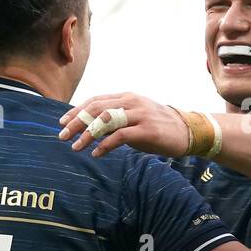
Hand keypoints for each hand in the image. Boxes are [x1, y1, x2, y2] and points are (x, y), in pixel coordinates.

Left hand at [59, 93, 192, 158]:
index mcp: (126, 97)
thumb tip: (89, 126)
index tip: (62, 122)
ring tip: (75, 147)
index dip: (77, 111)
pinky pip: (120, 136)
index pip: (95, 101)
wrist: (187, 130)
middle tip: (62, 136)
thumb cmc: (156, 126)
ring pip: (105, 121)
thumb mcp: (133, 117)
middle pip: (96, 109)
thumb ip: (114, 119)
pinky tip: (96, 153)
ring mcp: (139, 115)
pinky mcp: (147, 130)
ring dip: (87, 134)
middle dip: (76, 123)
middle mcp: (131, 102)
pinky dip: (105, 145)